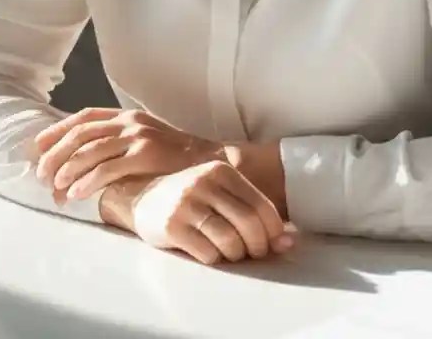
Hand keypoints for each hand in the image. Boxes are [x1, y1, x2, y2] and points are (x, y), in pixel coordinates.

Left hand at [35, 108, 220, 203]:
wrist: (212, 163)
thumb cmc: (173, 158)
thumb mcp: (144, 139)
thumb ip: (118, 142)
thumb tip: (81, 157)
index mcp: (125, 116)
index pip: (82, 118)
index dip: (56, 131)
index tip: (37, 147)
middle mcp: (128, 122)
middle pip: (80, 134)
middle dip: (55, 154)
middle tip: (41, 175)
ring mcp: (137, 137)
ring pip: (90, 151)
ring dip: (68, 170)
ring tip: (55, 188)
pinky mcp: (146, 155)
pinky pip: (108, 168)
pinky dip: (88, 180)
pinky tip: (77, 192)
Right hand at [100, 161, 293, 263]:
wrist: (142, 199)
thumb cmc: (192, 201)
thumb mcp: (222, 197)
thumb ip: (254, 214)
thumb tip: (289, 243)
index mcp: (221, 171)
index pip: (262, 207)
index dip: (273, 232)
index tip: (270, 243)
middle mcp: (203, 182)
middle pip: (249, 224)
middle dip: (257, 247)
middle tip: (252, 253)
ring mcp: (185, 203)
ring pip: (230, 241)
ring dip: (236, 255)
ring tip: (230, 253)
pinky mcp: (171, 226)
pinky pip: (208, 253)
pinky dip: (215, 260)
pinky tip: (208, 253)